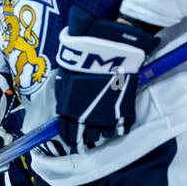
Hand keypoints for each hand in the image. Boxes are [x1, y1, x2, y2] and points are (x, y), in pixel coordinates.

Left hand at [53, 9, 157, 152]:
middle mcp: (85, 117)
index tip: (70, 135)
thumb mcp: (67, 67)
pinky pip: (122, 127)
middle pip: (83, 137)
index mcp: (69, 107)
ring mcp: (106, 116)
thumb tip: (62, 90)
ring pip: (103, 135)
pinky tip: (118, 127)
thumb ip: (65, 84)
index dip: (68, 134)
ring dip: (102, 134)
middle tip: (86, 139)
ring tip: (103, 131)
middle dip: (84, 139)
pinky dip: (120, 128)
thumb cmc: (83, 52)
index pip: (65, 129)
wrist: (110, 46)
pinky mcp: (124, 110)